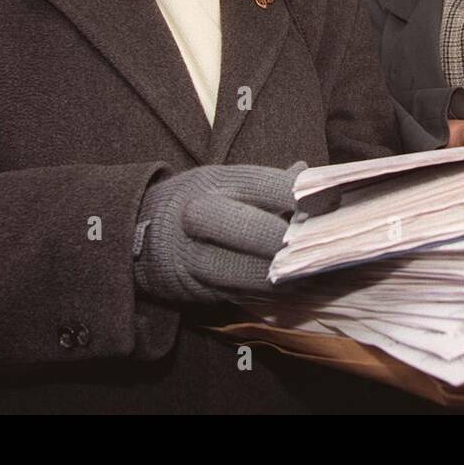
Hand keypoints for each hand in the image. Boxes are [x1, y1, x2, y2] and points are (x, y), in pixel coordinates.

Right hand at [133, 161, 306, 304]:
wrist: (133, 238)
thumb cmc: (194, 204)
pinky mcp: (197, 290)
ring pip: (241, 270)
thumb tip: (307, 170)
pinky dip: (268, 294)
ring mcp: (194, 257)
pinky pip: (238, 294)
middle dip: (284, 238)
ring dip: (280, 276)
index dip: (296, 194)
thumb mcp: (222, 182)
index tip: (330, 200)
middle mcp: (199, 217)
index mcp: (213, 183)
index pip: (260, 183)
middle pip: (246, 227)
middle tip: (317, 241)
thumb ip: (266, 182)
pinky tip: (293, 289)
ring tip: (312, 272)